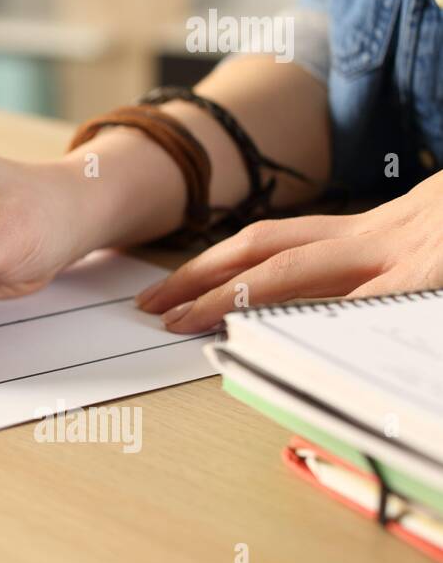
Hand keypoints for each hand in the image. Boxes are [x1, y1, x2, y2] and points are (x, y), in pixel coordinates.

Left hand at [137, 171, 442, 331]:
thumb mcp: (431, 246)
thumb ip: (385, 274)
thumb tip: (343, 305)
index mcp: (380, 229)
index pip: (283, 241)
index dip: (224, 261)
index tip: (177, 286)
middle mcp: (382, 235)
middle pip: (267, 248)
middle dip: (200, 275)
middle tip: (149, 306)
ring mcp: (407, 253)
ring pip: (295, 268)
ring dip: (230, 292)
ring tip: (178, 317)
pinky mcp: (429, 273)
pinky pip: (360, 301)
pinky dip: (311, 317)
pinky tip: (263, 333)